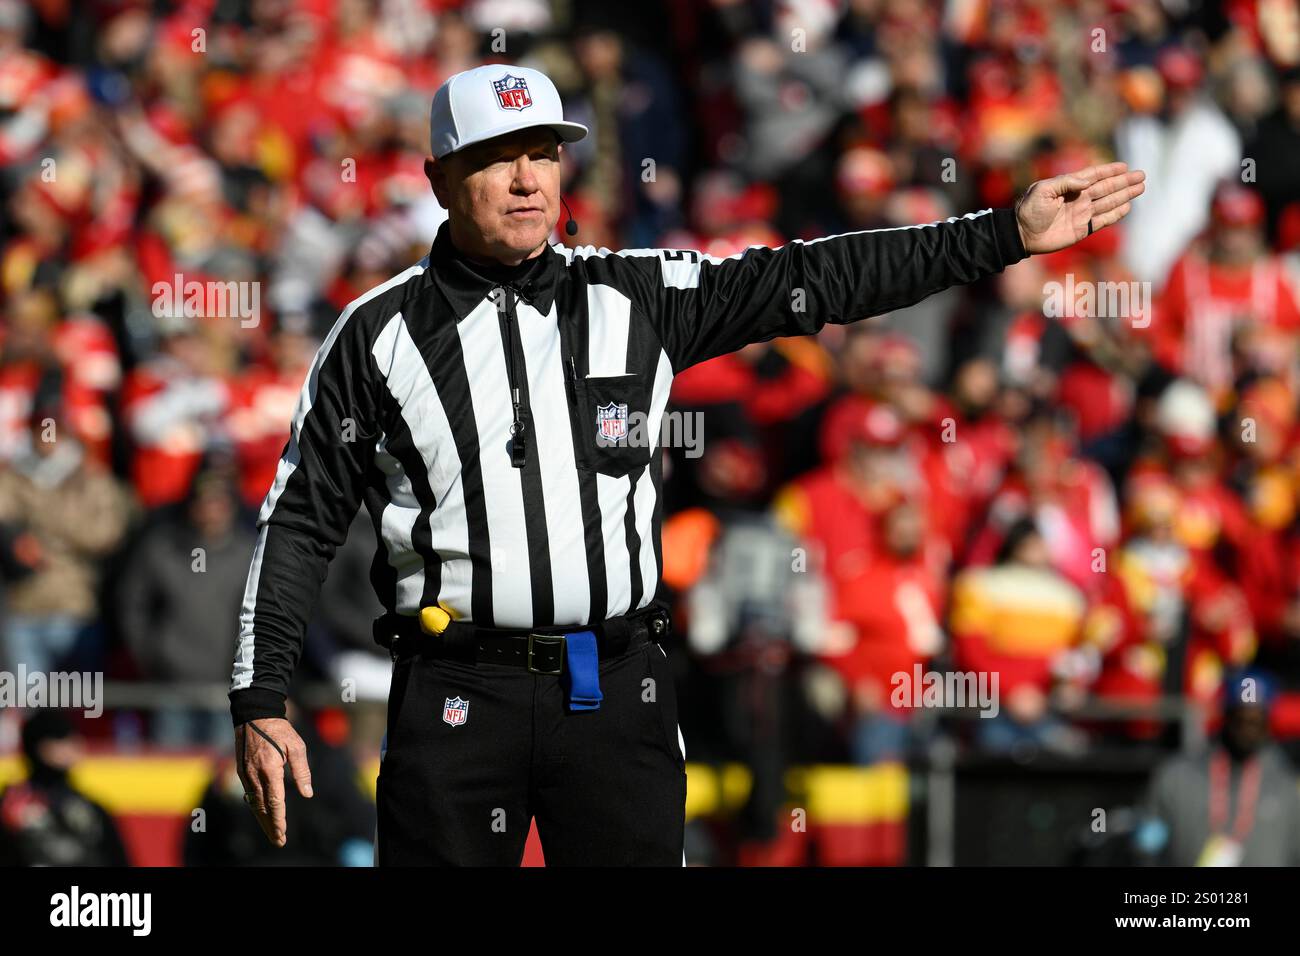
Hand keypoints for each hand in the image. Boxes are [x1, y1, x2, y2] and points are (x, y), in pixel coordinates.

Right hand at [235, 718, 312, 846]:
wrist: (254, 715)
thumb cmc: (279, 729)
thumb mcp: (296, 746)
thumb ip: (301, 770)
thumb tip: (307, 793)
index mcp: (269, 769)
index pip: (274, 801)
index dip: (279, 819)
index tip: (283, 832)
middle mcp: (255, 775)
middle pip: (262, 808)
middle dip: (271, 826)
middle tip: (278, 841)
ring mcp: (245, 774)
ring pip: (254, 804)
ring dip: (263, 820)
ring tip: (272, 833)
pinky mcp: (241, 772)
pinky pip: (249, 795)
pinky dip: (256, 808)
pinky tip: (262, 815)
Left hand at [1015, 162, 1145, 253]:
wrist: (1022, 234)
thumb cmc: (1029, 210)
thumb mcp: (1042, 189)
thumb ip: (1065, 182)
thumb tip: (1087, 181)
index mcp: (1069, 186)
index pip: (1094, 176)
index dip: (1109, 171)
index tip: (1124, 166)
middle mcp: (1079, 198)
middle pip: (1106, 188)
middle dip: (1124, 182)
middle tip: (1141, 176)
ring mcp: (1082, 214)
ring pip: (1108, 202)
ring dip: (1124, 195)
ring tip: (1140, 187)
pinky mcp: (1082, 229)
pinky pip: (1103, 220)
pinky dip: (1115, 214)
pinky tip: (1127, 207)